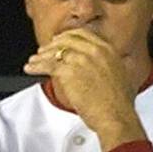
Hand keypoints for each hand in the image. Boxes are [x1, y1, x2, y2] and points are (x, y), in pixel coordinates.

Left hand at [22, 29, 140, 134]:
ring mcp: (81, 60)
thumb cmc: (120, 104)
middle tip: (44, 50)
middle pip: (67, 40)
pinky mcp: (69, 72)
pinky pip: (48, 65)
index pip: (83, 35)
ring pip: (55, 53)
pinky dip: (37, 66)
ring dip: (41, 57)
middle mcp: (95, 51)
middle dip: (53, 45)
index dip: (69, 37)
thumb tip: (106, 67)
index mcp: (108, 50)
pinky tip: (31, 68)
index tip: (61, 40)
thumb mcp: (121, 76)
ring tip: (34, 61)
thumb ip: (111, 66)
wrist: (116, 116)